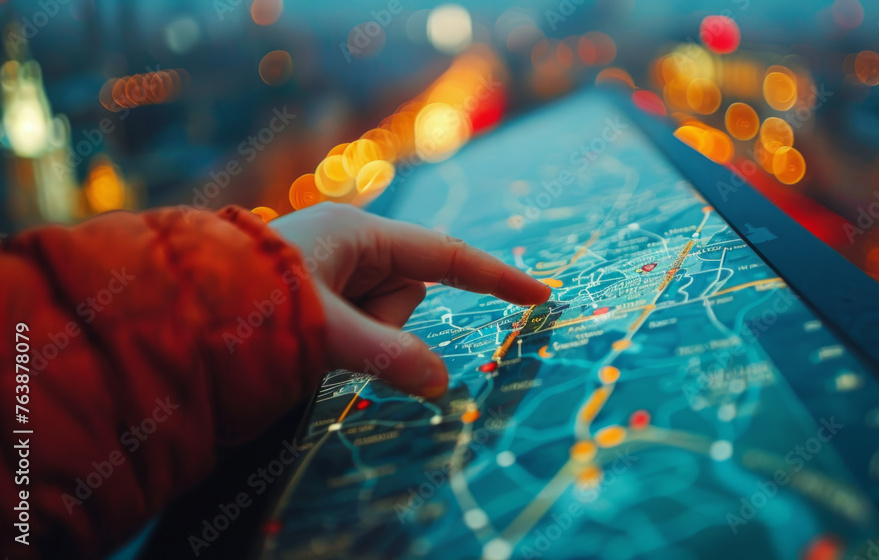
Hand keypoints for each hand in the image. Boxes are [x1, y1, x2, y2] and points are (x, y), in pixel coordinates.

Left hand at [270, 202, 550, 397]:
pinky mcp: (316, 302)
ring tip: (307, 340)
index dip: (496, 277)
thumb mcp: (327, 331)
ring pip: (382, 319)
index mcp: (359, 233)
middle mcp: (349, 248)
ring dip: (357, 340)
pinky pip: (357, 330)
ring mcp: (332, 276)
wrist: (176, 312)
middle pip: (407, 295)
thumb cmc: (250, 302)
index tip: (541, 295)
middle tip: (335, 336)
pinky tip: (301, 344)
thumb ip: (389, 357)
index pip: (446, 256)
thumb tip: (442, 386)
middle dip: (383, 326)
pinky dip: (343, 347)